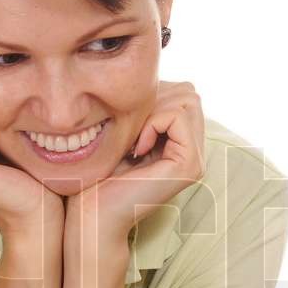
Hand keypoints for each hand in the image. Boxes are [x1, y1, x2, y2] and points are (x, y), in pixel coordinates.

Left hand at [70, 81, 205, 248]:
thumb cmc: (98, 174)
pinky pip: (180, 117)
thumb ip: (145, 106)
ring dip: (153, 111)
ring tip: (135, 140)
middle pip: (189, 92)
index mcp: (183, 142)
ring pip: (188, 99)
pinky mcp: (190, 166)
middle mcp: (195, 150)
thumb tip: (153, 75)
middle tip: (131, 131)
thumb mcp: (124, 130)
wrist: (90, 213)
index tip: (128, 125)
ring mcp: (197, 159)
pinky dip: (154, 123)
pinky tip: (138, 148)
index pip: (182, 91)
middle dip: (155, 100)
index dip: (152, 95)